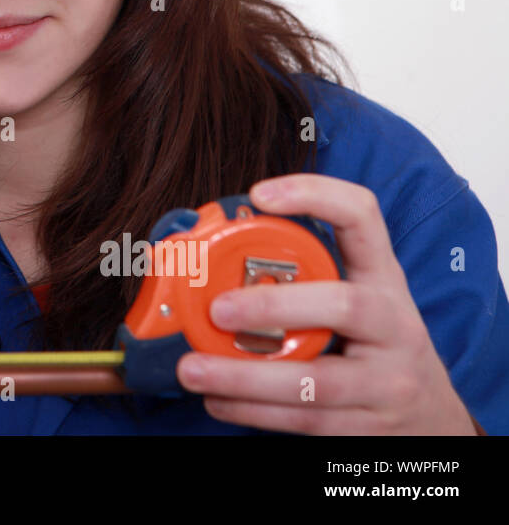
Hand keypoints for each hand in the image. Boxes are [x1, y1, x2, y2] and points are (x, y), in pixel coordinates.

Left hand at [175, 174, 477, 433]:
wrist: (430, 418)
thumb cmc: (372, 345)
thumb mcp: (355, 298)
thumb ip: (303, 276)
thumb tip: (208, 259)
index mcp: (384, 279)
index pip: (363, 217)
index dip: (314, 195)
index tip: (258, 194)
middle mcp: (394, 325)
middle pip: (345, 306)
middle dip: (275, 307)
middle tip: (216, 309)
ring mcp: (387, 381)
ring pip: (317, 382)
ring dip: (245, 377)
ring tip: (192, 369)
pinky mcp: (368, 428)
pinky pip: (305, 422)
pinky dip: (252, 411)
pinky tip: (217, 400)